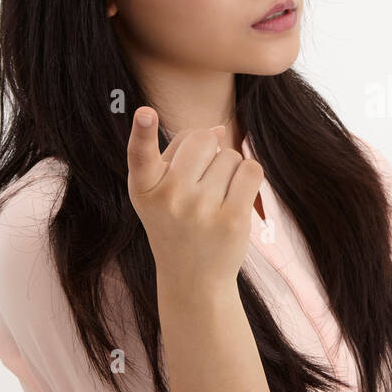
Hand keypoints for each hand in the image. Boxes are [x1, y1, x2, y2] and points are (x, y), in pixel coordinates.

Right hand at [126, 106, 263, 292]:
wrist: (193, 279)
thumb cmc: (176, 224)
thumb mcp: (162, 191)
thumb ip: (180, 154)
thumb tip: (217, 128)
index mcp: (144, 189)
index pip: (140, 155)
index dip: (142, 131)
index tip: (145, 113)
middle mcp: (169, 198)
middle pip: (202, 140)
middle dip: (207, 151)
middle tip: (200, 183)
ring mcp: (201, 210)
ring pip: (229, 155)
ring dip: (228, 170)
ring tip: (214, 199)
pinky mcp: (231, 219)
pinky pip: (250, 169)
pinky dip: (248, 176)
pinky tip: (236, 197)